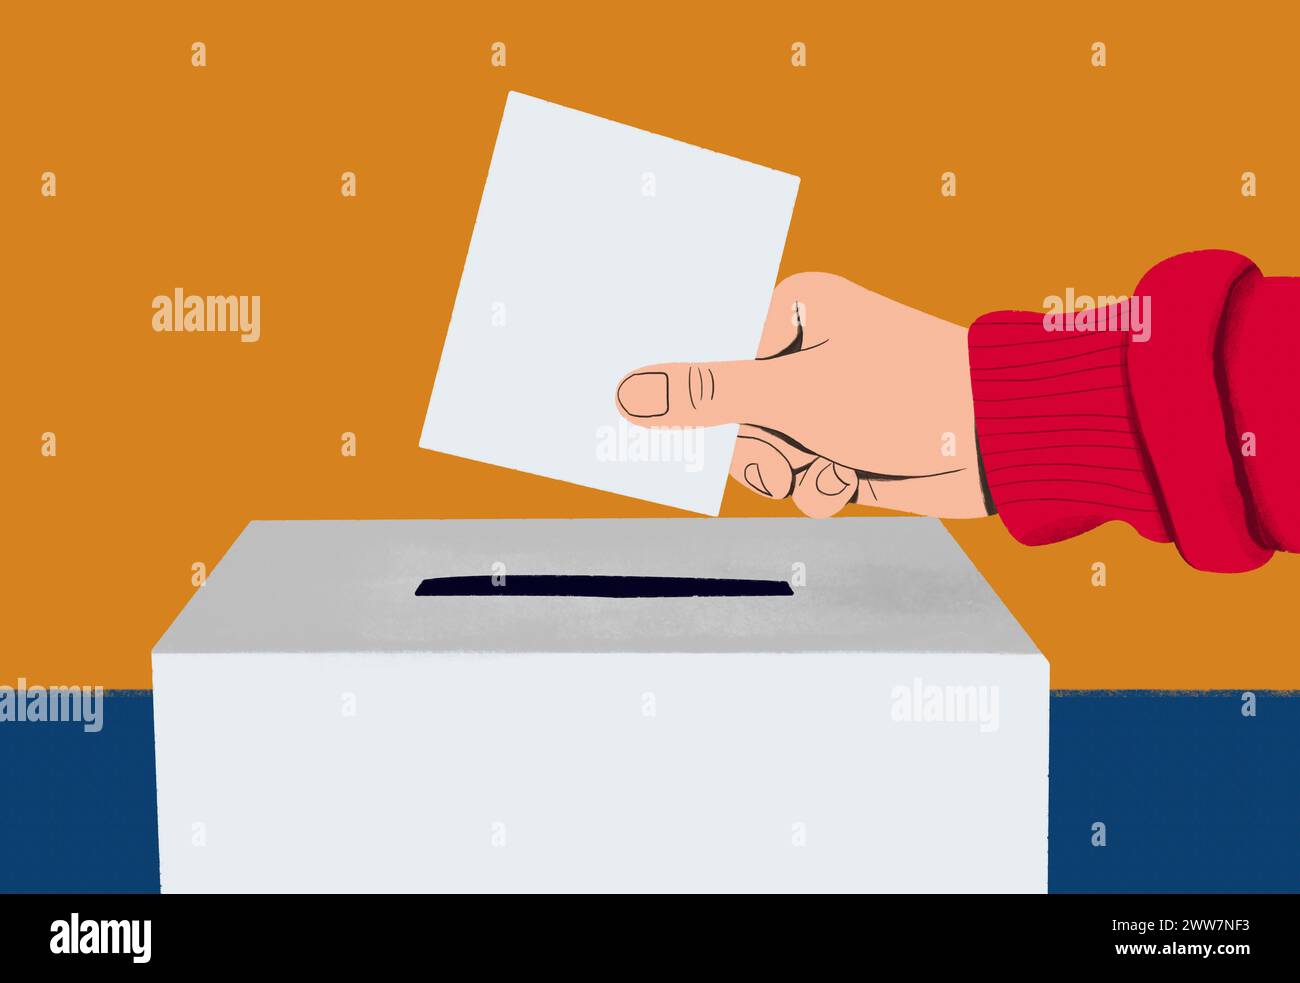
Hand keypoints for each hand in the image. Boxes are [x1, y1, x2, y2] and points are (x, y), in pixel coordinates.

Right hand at [615, 272, 988, 517]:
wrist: (996, 445)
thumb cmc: (906, 394)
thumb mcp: (793, 394)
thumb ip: (707, 394)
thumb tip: (631, 391)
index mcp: (791, 310)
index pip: (709, 345)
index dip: (685, 387)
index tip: (652, 416)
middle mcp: (805, 351)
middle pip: (729, 413)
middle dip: (757, 447)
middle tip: (784, 452)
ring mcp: (825, 400)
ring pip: (762, 452)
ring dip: (791, 473)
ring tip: (829, 467)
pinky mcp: (845, 440)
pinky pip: (799, 474)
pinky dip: (820, 486)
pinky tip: (850, 480)